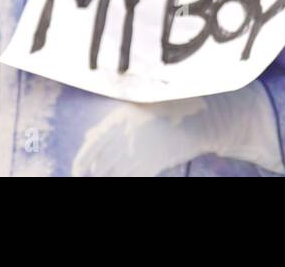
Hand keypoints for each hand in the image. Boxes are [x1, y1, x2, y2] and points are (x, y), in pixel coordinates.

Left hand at [71, 83, 283, 175]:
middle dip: (92, 171)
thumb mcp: (143, 106)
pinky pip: (134, 176)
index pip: (95, 142)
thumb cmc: (172, 107)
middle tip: (85, 175)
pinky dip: (125, 178)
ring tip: (103, 176)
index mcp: (126, 115)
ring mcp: (146, 148)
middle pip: (103, 160)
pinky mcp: (157, 162)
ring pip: (116, 171)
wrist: (207, 116)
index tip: (77, 170)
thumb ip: (115, 121)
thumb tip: (89, 136)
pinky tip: (123, 177)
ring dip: (107, 176)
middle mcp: (132, 133)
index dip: (83, 158)